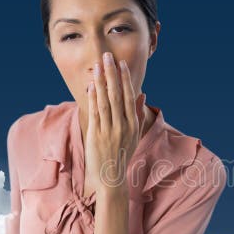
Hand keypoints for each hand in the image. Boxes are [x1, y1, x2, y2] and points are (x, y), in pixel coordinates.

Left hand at [86, 52, 145, 194]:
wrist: (111, 176)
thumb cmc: (123, 153)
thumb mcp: (135, 134)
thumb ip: (137, 113)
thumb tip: (142, 94)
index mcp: (133, 124)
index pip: (128, 96)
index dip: (125, 78)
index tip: (121, 64)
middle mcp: (122, 125)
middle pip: (116, 94)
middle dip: (111, 74)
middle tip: (107, 57)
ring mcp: (109, 130)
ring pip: (104, 101)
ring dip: (100, 82)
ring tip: (97, 66)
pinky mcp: (96, 135)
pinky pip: (94, 112)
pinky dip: (92, 98)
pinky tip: (90, 86)